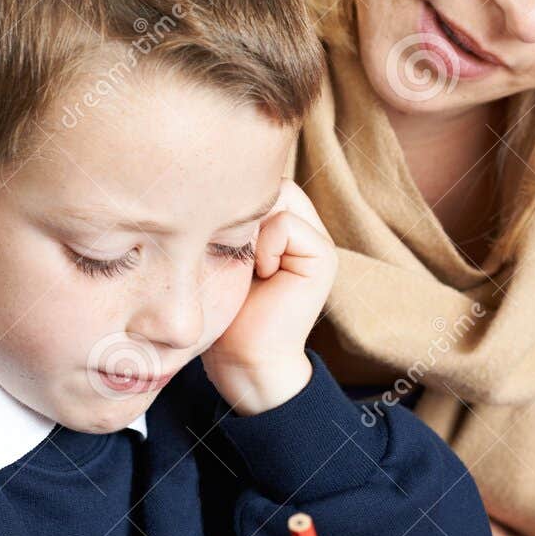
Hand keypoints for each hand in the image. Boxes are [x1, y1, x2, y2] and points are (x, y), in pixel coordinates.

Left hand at [202, 179, 336, 415]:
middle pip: (267, 183)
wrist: (242, 360)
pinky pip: (286, 224)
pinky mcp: (323, 256)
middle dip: (240, 210)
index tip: (215, 239)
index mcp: (279, 224)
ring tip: (247, 265)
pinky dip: (264, 247)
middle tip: (230, 251)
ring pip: (277, 198)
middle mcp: (303, 226)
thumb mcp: (218, 253)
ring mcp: (317, 241)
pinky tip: (261, 274)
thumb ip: (229, 215)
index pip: (255, 180)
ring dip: (250, 230)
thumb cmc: (222, 311)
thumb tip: (211, 175)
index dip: (229, 200)